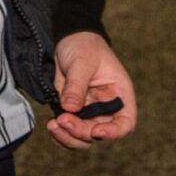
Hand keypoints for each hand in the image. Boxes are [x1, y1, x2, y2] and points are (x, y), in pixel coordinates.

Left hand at [45, 31, 136, 148]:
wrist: (69, 38)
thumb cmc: (84, 45)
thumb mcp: (82, 61)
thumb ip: (77, 86)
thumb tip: (69, 109)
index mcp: (119, 95)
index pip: (125, 123)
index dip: (113, 132)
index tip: (96, 131)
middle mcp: (106, 108)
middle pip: (98, 133)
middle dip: (80, 132)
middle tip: (62, 120)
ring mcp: (88, 112)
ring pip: (82, 137)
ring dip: (68, 137)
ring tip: (53, 124)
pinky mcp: (71, 112)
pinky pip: (68, 131)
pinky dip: (59, 133)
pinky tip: (51, 124)